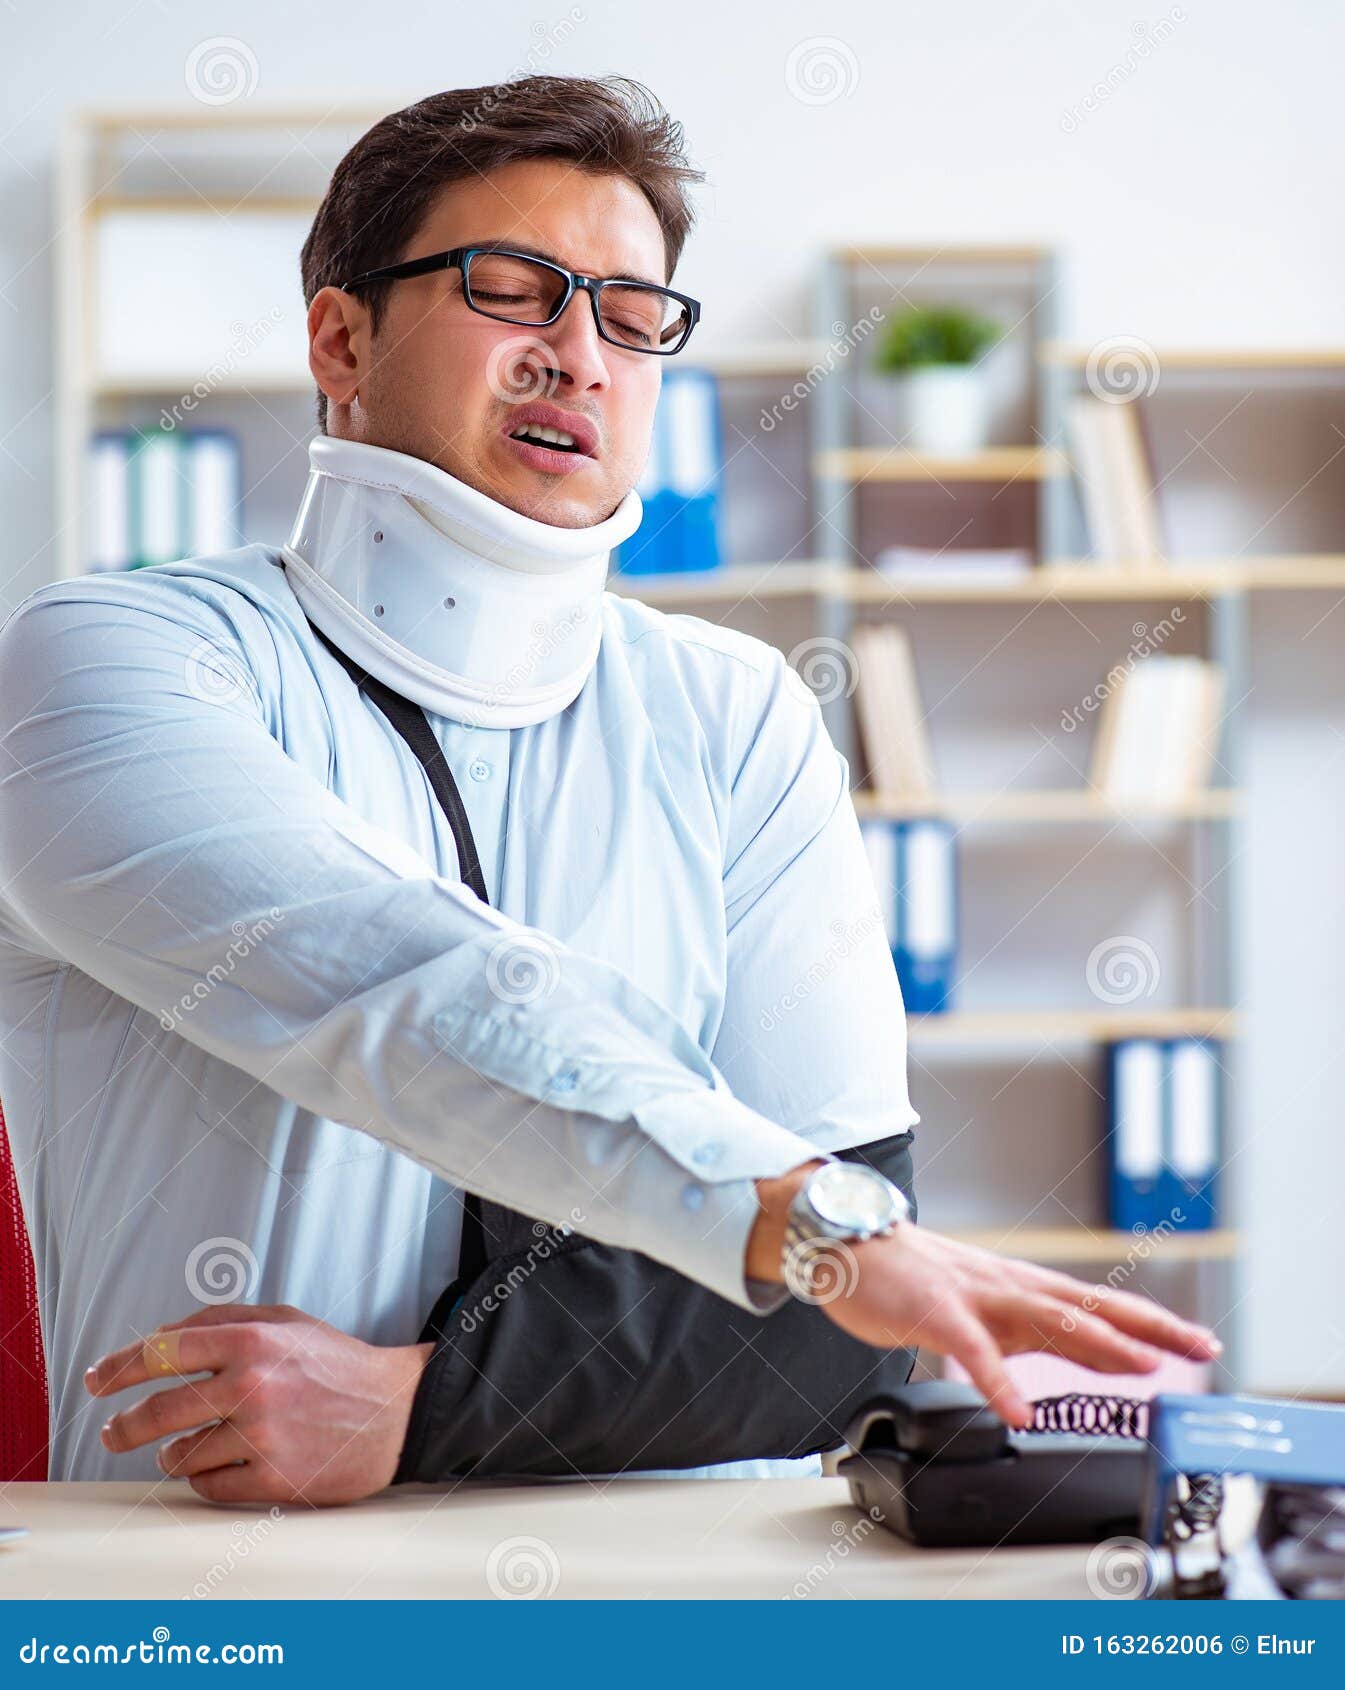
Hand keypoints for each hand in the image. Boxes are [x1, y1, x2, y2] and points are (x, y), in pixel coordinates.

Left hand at [83, 1303, 431, 1505]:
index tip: (97, 1380)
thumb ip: (221, 1319)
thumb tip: (160, 1338)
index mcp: (252, 1341)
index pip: (163, 1352)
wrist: (395, 1412)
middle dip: (124, 1426)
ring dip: (175, 1453)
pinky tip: (225, 1464)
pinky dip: (206, 1478)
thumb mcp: (284, 1320)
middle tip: (114, 1432)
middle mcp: (252, 1386)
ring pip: (179, 1455)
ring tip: (192, 1446)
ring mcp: (260, 1436)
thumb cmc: (337, 1365)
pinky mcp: (271, 1479)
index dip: (119, 1367)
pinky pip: (208, 1486)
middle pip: (156, 1411)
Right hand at [748, 1162, 1222, 1427]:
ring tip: (1140, 1365)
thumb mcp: (982, 1311)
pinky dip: (998, 1381)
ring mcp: (975, 1297)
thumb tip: (1072, 1364)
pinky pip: (973, 1352)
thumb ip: (1027, 1335)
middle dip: (1151, 1327)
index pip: (1101, 1307)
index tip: (1201, 1342)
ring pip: (1048, 1318)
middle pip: (1092, 1306)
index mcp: (1022, 1292)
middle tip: (1203, 1345)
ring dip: (1098, 1342)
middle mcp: (1010, 1289)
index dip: (1152, 1324)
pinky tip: (1017, 1410)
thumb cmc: (910, 1282)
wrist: (847, 1245)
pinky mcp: (936, 1312)